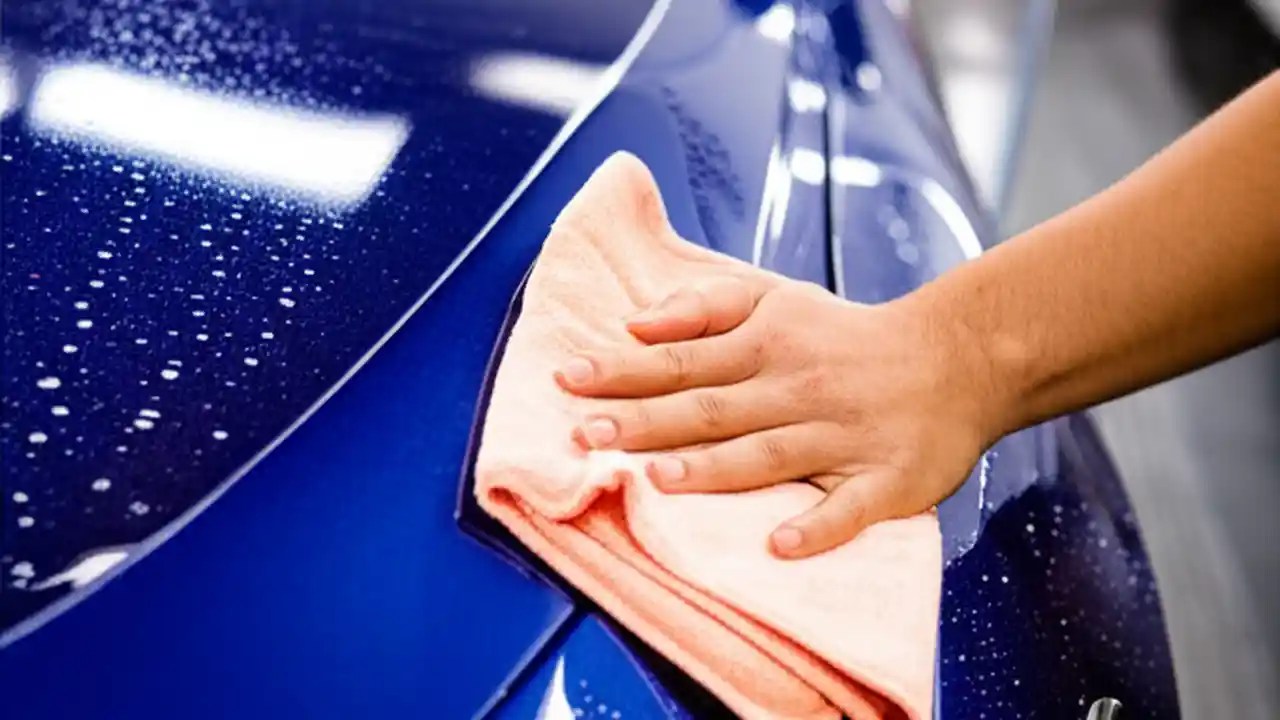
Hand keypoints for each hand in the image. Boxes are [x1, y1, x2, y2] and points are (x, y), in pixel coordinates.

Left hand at [555, 277, 998, 557]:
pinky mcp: (885, 479)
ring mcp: (842, 438)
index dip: (624, 371)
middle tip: (584, 436)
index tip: (567, 380)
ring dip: (713, 470)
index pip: (682, 361)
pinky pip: (849, 507)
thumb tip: (636, 323)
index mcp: (767, 345)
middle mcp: (797, 390)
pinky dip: (818, 527)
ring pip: (769, 455)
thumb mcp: (777, 299)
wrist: (955, 357)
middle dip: (646, 423)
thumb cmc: (844, 336)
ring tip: (656, 481)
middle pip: (712, 409)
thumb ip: (705, 305)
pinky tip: (780, 546)